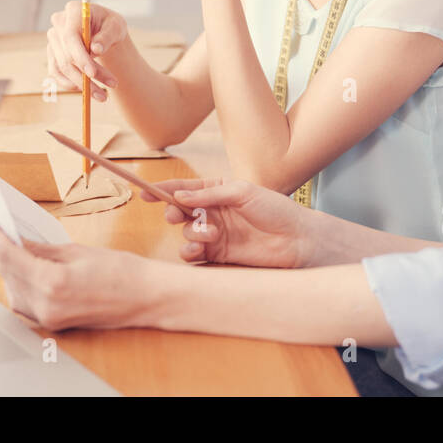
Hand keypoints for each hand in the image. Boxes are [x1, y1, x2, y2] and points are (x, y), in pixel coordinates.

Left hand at [0, 217, 157, 330]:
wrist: (146, 297)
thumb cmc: (121, 271)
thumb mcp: (77, 251)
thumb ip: (42, 249)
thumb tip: (18, 240)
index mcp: (52, 282)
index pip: (10, 256)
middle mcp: (46, 305)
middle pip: (8, 273)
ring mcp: (49, 318)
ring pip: (13, 290)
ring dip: (7, 268)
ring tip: (7, 245)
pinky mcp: (54, 323)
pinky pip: (25, 303)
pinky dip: (19, 284)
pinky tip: (21, 269)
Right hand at [46, 0, 123, 100]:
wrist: (104, 31)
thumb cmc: (111, 26)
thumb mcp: (116, 27)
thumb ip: (107, 36)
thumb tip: (95, 49)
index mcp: (73, 10)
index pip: (70, 36)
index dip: (80, 56)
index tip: (93, 74)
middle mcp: (59, 23)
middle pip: (67, 55)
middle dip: (87, 76)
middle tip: (107, 91)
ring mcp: (53, 38)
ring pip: (63, 67)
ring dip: (82, 85)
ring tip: (102, 96)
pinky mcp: (52, 53)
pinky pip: (57, 73)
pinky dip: (71, 85)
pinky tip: (88, 90)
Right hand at [142, 177, 312, 267]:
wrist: (296, 239)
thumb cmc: (275, 209)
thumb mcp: (242, 192)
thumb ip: (208, 195)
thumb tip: (179, 196)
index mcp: (217, 191)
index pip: (185, 188)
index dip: (164, 189)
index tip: (145, 193)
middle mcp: (213, 211)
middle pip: (180, 210)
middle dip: (173, 211)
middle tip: (175, 214)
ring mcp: (215, 233)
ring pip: (186, 232)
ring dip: (191, 232)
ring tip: (209, 234)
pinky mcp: (219, 254)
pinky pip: (194, 253)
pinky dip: (189, 251)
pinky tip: (197, 249)